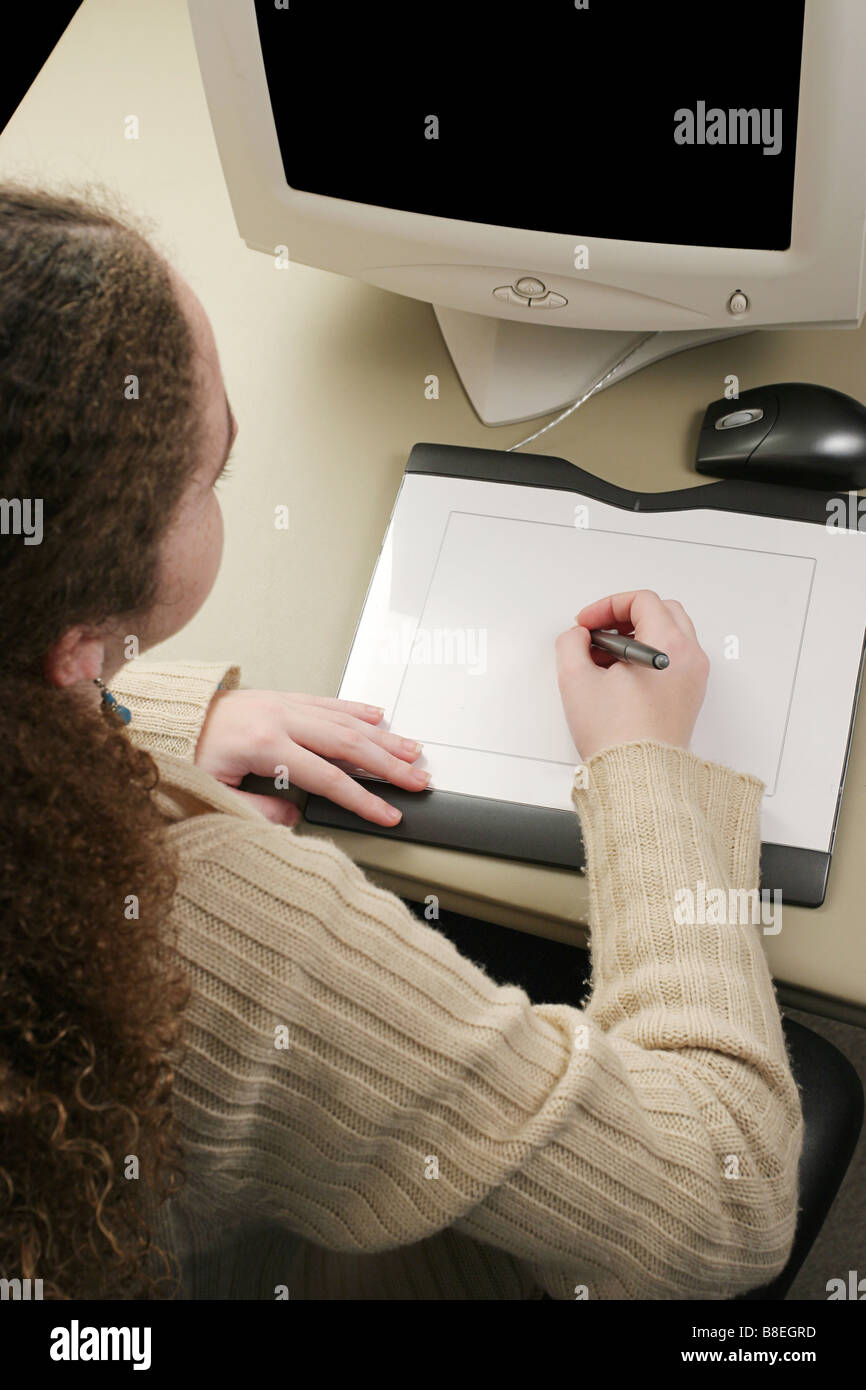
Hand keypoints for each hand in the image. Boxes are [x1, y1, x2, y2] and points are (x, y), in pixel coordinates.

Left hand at [194, 689, 427, 826]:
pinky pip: (328, 702)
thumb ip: (256, 810)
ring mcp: (283, 704)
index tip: (388, 814)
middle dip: (388, 765)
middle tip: (418, 780)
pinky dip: (357, 710)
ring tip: (412, 752)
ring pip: (345, 720)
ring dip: (382, 737)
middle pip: (348, 744)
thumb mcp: (213, 792)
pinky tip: (379, 717)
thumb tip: (295, 818)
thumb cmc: (186, 754)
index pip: (327, 778)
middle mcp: (280, 718)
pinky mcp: (282, 697)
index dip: (362, 799)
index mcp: (264, 745)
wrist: (168, 717)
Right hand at [555, 590, 709, 761]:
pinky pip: (671, 660)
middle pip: (661, 612)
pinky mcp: (689, 697)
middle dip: (624, 617)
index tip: (587, 623)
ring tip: (604, 658)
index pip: (642, 601)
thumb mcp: (576, 679)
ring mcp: (693, 678)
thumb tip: (578, 637)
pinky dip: (646, 656)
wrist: (638, 777)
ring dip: (635, 636)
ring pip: (668, 635)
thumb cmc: (618, 736)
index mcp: (669, 645)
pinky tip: (619, 676)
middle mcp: (689, 658)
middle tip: (598, 632)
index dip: (606, 606)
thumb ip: (571, 643)